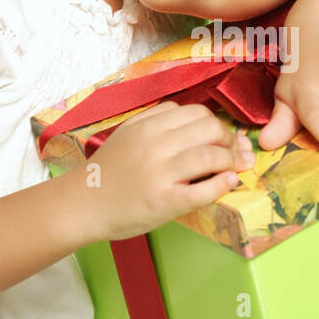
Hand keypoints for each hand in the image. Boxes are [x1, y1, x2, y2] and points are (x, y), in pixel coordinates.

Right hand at [79, 100, 254, 240]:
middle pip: (210, 128)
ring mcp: (160, 173)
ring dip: (232, 160)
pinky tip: (228, 183)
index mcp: (148, 126)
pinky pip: (204, 190)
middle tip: (234, 152)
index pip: (197, 113)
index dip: (216, 124)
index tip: (222, 137)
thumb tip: (197, 119)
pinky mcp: (164, 201)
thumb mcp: (128, 133)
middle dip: (229, 139)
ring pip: (212, 155)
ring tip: (236, 168)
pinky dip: (222, 184)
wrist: (82, 205)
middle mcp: (155, 144)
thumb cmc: (107, 172)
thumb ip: (157, 120)